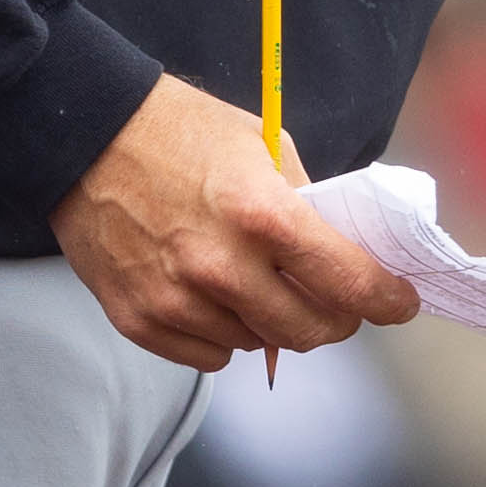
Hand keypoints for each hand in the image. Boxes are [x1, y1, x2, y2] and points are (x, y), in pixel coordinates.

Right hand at [48, 74, 419, 371]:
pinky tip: (213, 295)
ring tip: (257, 281)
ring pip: (258, 346)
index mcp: (263, 214)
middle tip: (335, 300)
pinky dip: (223, 334)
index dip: (387, 300)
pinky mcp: (139, 320)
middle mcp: (222, 267)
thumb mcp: (262, 144)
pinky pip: (209, 356)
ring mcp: (177, 300)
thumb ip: (306, 203)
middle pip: (310, 332)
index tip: (400, 302)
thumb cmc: (180, 130)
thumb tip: (345, 254)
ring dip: (271, 323)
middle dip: (336, 319)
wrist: (85, 136)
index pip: (349, 282)